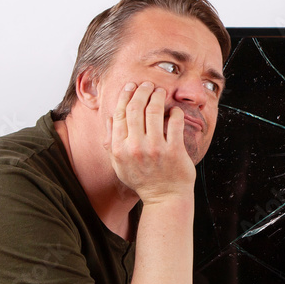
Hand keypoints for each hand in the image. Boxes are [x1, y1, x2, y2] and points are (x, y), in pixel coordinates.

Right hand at [107, 81, 195, 202]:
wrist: (164, 198)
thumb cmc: (142, 179)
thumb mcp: (119, 163)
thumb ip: (111, 141)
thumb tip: (109, 117)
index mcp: (119, 149)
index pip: (120, 114)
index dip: (126, 96)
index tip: (131, 86)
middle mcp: (135, 147)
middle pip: (136, 108)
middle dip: (142, 91)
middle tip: (148, 85)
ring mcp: (155, 149)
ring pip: (155, 111)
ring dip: (157, 96)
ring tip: (160, 92)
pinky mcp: (174, 151)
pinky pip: (174, 122)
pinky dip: (175, 112)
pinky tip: (174, 110)